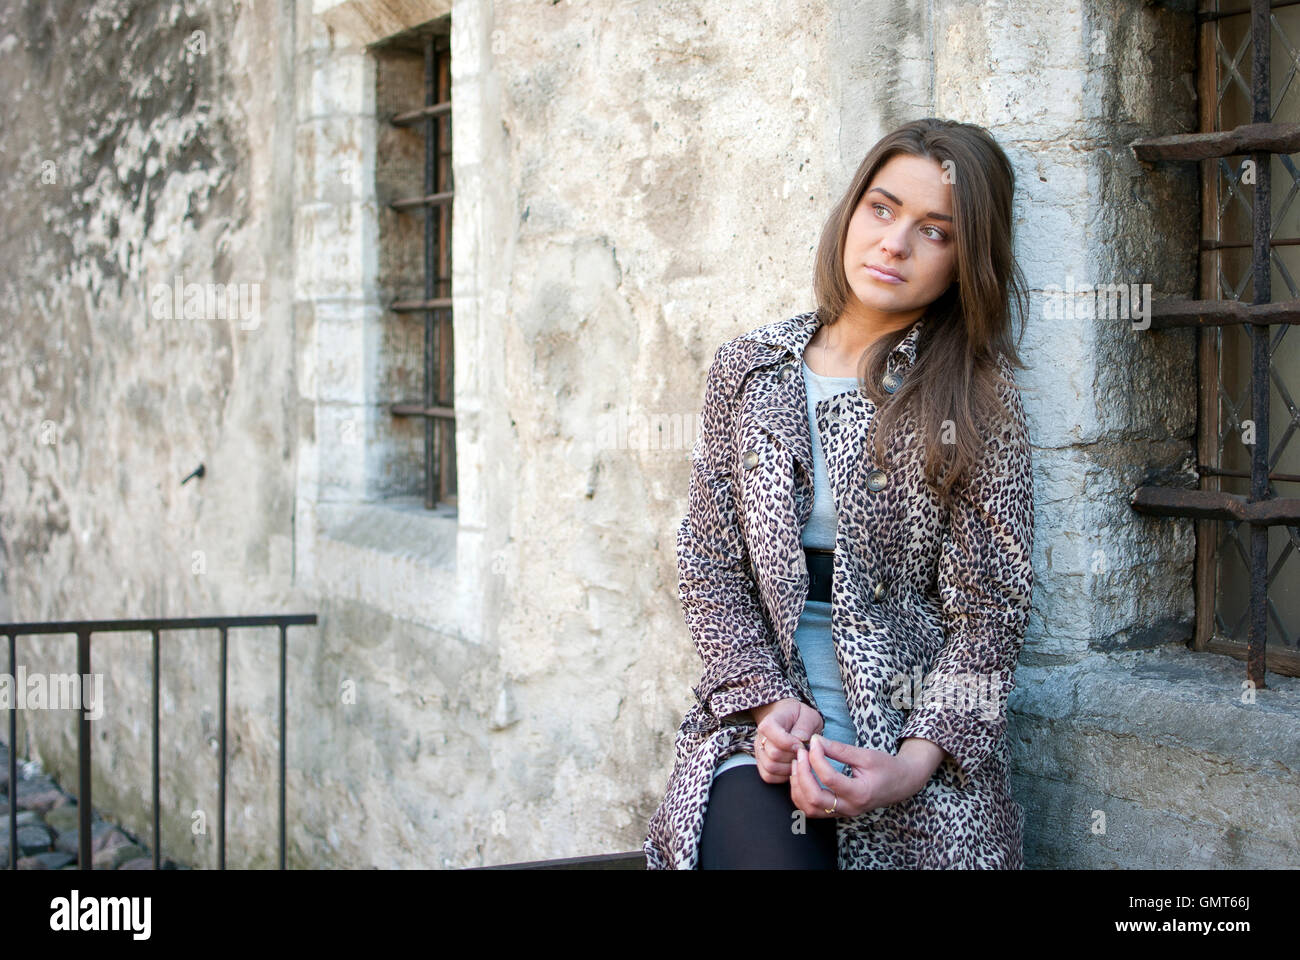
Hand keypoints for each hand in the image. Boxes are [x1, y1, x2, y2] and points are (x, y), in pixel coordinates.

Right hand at [749, 698, 823, 784]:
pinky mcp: (762, 765)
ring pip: (771, 768)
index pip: (770, 731)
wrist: (791, 721)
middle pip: (773, 754)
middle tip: (803, 753)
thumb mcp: (808, 716)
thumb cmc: (800, 719)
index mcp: (770, 721)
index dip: (789, 742)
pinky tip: (792, 767)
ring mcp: (760, 752)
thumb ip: (805, 727)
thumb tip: (800, 741)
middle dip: (793, 756)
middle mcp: (760, 738)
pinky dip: (783, 776)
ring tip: (799, 760)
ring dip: (790, 768)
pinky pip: (769, 777)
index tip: (802, 744)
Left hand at [789, 733, 929, 818]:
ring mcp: (843, 813)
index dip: (817, 758)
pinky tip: (801, 777)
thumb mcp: (865, 755)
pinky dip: (801, 795)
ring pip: (809, 808)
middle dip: (803, 774)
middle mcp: (850, 807)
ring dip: (798, 787)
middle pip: (814, 798)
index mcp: (860, 793)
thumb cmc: (887, 767)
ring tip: (798, 764)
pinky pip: (812, 810)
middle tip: (800, 754)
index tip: (814, 742)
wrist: (901, 783)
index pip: (829, 778)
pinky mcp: (838, 812)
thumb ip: (839, 749)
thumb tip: (816, 740)